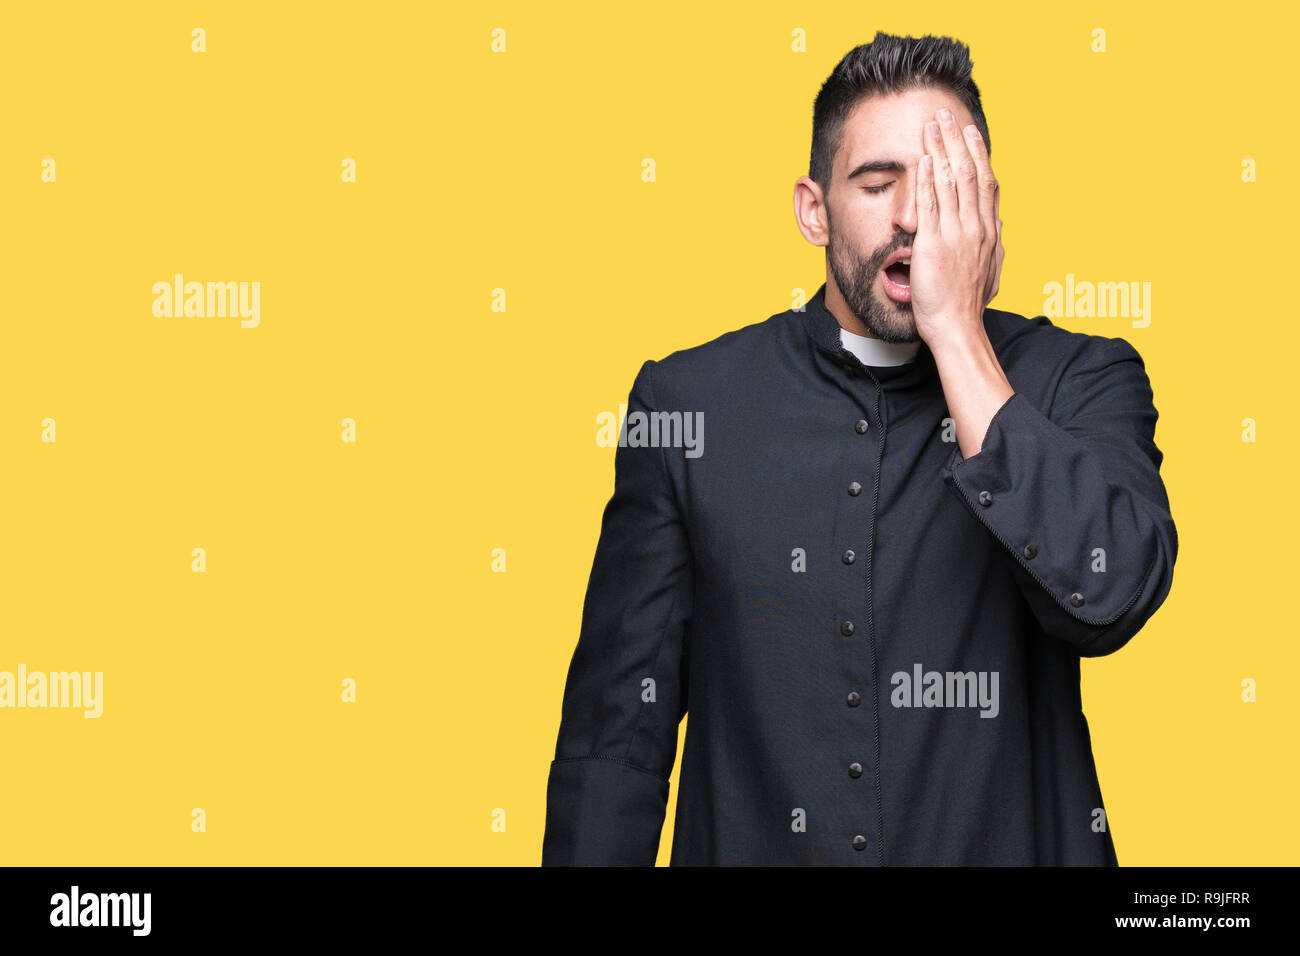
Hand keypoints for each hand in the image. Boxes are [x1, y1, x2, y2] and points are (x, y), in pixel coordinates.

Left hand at [909, 109, 1003, 347]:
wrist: (957, 327)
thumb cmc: (967, 304)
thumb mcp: (989, 270)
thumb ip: (992, 246)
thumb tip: (998, 230)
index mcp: (988, 232)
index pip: (987, 182)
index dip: (978, 153)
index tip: (970, 131)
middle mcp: (976, 228)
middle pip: (970, 173)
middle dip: (956, 141)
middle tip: (945, 114)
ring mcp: (956, 235)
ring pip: (951, 182)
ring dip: (940, 150)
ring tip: (931, 126)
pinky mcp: (934, 245)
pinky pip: (931, 205)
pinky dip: (928, 180)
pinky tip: (924, 160)